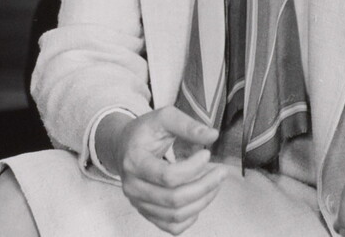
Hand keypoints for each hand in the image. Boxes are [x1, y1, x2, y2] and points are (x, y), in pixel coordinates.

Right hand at [97, 106, 226, 234]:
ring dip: (203, 201)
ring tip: (215, 183)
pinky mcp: (147, 213)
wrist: (124, 147)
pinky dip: (191, 217)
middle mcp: (133, 187)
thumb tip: (212, 135)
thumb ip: (187, 125)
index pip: (167, 176)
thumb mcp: (164, 117)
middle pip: (174, 199)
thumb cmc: (144, 132)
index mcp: (134, 162)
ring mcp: (138, 203)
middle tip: (221, 172)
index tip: (207, 154)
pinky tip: (200, 198)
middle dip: (205, 186)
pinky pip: (172, 227)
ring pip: (176, 215)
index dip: (193, 169)